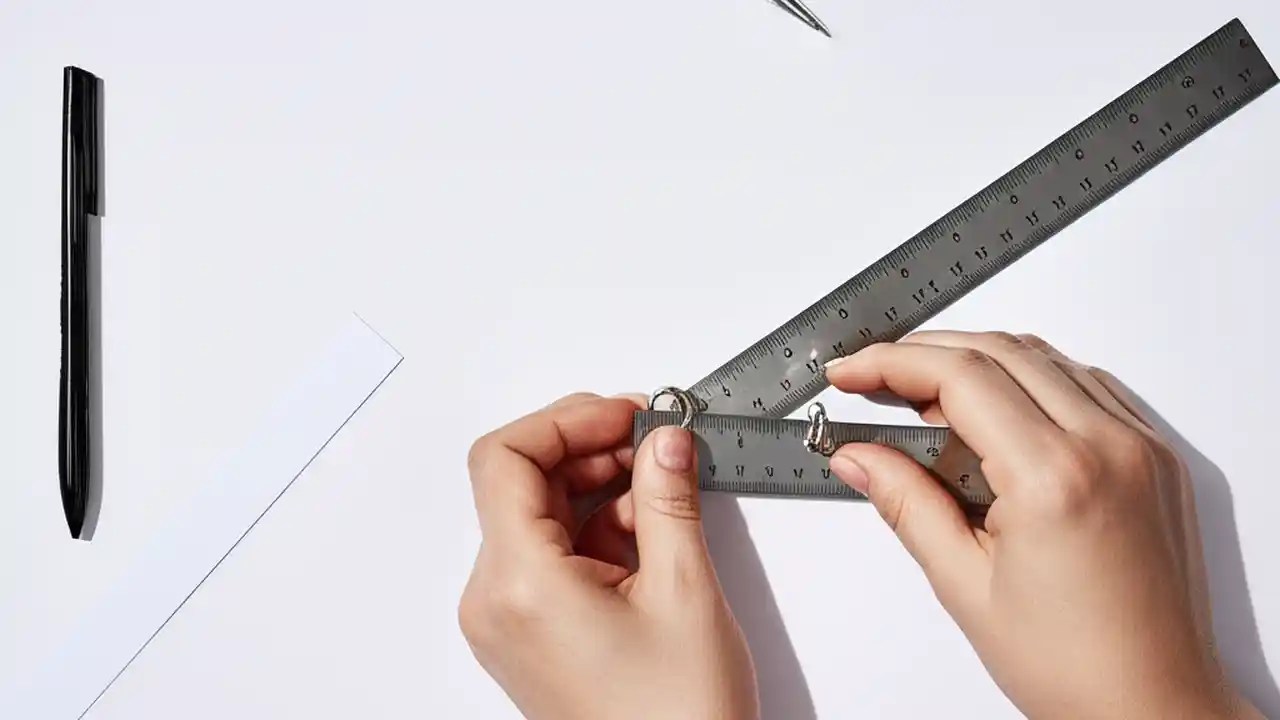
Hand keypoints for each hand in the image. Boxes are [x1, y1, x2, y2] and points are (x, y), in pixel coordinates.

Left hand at [459, 394, 758, 719]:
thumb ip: (668, 498)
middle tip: (656, 438)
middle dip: (589, 449)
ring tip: (664, 486)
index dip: (566, 420)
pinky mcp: (530, 632)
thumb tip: (663, 439)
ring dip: (596, 487)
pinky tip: (650, 527)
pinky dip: (595, 529)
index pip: (505, 458)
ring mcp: (509, 619)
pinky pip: (550, 554)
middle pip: (520, 482)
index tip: (625, 414)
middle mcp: (496, 601)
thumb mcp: (685, 591)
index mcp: (518, 585)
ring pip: (538, 516)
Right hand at [825, 332, 1261, 718]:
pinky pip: (1087, 385)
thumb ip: (905, 504)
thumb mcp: (965, 586)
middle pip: (1000, 351)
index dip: (892, 363)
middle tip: (875, 381)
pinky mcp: (1155, 456)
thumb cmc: (1073, 667)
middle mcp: (1107, 447)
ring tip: (926, 404)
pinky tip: (997, 412)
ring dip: (978, 361)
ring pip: (1045, 358)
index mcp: (1055, 478)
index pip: (960, 377)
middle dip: (926, 353)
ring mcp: (1140, 446)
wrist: (1154, 705)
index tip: (850, 374)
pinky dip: (1032, 379)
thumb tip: (856, 456)